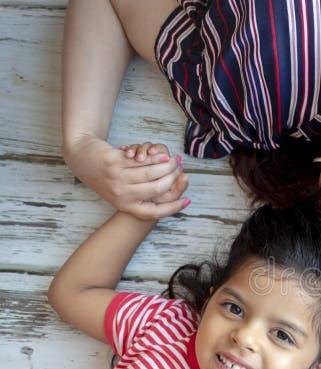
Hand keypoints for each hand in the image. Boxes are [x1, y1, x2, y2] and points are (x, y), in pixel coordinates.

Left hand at [63, 136, 188, 219]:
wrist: (81, 158)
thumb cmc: (106, 176)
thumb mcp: (121, 192)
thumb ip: (141, 196)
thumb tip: (169, 197)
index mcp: (126, 206)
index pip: (155, 212)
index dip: (174, 207)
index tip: (187, 200)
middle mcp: (121, 195)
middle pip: (158, 189)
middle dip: (173, 178)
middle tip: (180, 170)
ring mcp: (116, 179)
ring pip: (151, 172)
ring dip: (167, 165)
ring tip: (173, 160)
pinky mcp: (114, 162)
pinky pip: (142, 160)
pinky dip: (154, 156)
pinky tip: (161, 154)